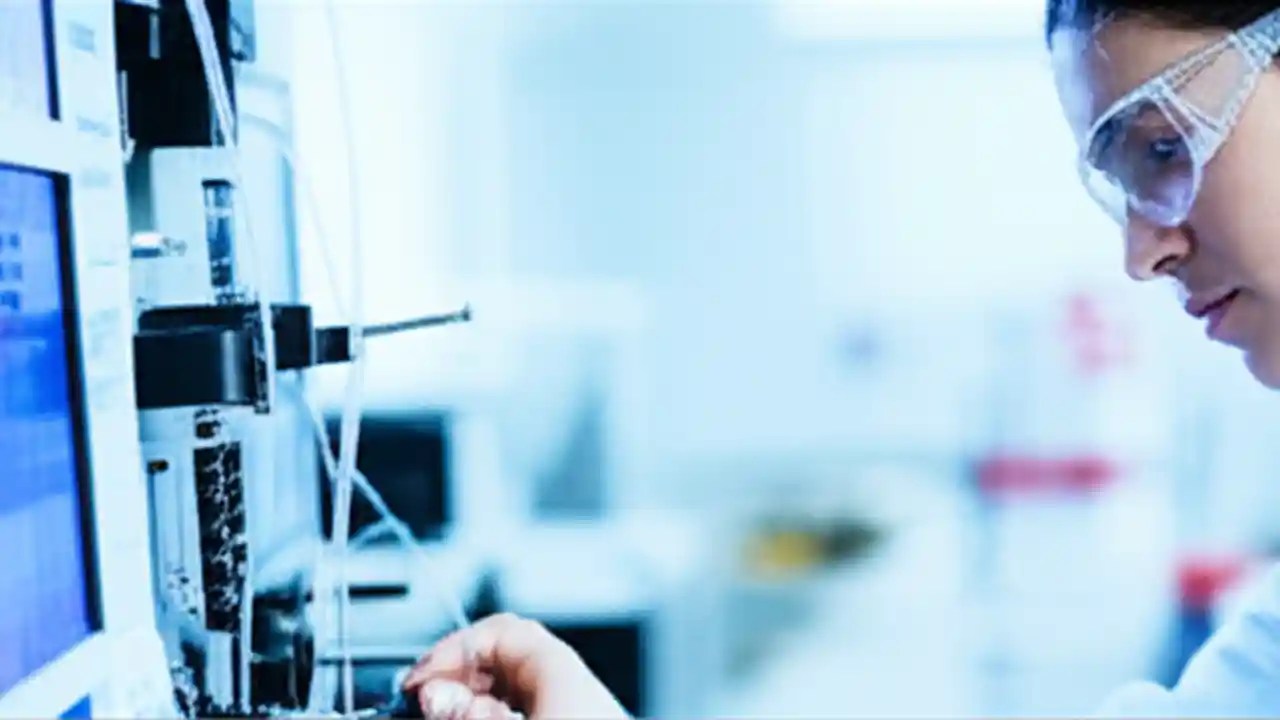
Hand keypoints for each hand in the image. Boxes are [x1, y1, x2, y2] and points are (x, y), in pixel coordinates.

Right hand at [403, 613, 628, 719]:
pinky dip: (500, 710)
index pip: (501, 629)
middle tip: (424, 698)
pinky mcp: (578, 718)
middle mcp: (580, 686)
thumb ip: (467, 710)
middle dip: (459, 673)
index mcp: (566, 672)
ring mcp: (584, 706)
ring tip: (442, 714)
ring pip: (518, 686)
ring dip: (475, 695)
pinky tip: (478, 719)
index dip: (451, 647)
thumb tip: (435, 693)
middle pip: (509, 658)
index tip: (418, 679)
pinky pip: (533, 706)